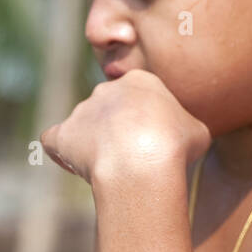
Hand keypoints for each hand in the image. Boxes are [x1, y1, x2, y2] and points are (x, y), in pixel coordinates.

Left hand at [40, 69, 211, 187]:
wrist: (142, 164)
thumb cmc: (175, 146)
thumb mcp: (197, 131)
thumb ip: (183, 126)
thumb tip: (182, 136)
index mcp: (140, 81)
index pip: (139, 97)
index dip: (146, 121)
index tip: (154, 142)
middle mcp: (106, 89)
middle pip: (111, 109)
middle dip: (119, 131)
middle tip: (134, 158)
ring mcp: (81, 110)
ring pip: (85, 126)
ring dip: (95, 144)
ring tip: (113, 170)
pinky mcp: (62, 134)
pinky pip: (54, 140)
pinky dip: (62, 152)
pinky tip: (76, 166)